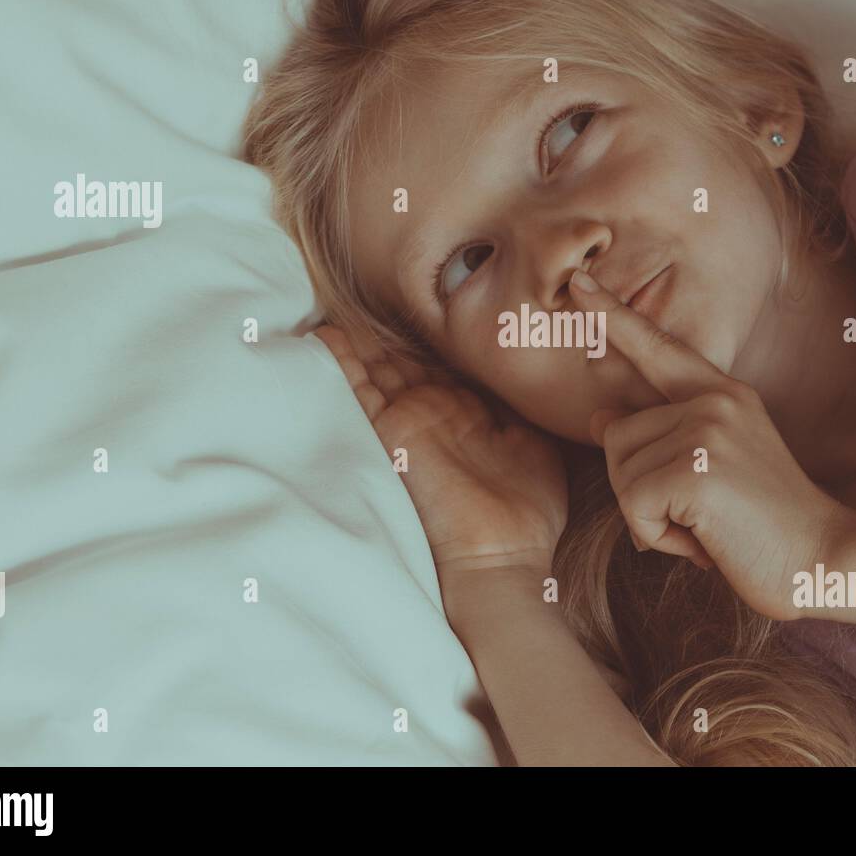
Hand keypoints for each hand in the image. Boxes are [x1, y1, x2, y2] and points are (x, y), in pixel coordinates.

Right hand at [314, 327, 567, 594]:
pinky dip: (339, 360)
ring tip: (335, 309)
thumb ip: (519, 412)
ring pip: (376, 370)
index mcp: (464, 416)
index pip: (437, 371)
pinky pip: (358, 387)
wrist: (499, 554)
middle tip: (366, 301)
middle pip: (401, 366)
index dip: (426, 347)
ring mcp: (407, 421)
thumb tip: (525, 381)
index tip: (419, 315)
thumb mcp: (533, 446)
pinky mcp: (388, 430)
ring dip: (358, 342)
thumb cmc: (526, 512)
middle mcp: (431, 415)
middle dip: (386, 338)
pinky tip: (323, 334)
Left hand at [568, 270, 846, 620]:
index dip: (613, 316)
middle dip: (640, 491)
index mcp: (723, 395)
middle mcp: (713, 401)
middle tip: (702, 514)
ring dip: (651, 519)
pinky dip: (657, 537)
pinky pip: (632, 508)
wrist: (825, 560)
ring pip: (620, 475)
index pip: (656, 347)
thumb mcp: (712, 468)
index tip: (580, 283)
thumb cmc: (766, 525)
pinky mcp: (695, 469)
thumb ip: (660, 439)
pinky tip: (704, 541)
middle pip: (616, 437)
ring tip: (708, 526)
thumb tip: (597, 419)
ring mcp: (705, 431)